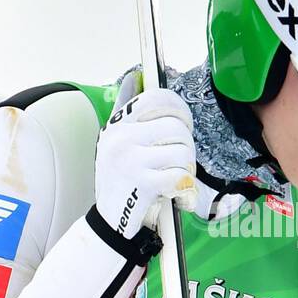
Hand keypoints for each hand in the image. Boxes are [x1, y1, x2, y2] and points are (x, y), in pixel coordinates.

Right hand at [95, 85, 195, 238]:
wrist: (109, 222)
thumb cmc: (119, 180)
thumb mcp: (115, 142)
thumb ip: (127, 111)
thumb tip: (136, 75)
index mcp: (118, 125)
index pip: (157, 99)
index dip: (179, 109)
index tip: (184, 124)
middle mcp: (122, 139)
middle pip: (178, 127)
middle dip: (187, 147)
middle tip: (181, 162)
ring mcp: (132, 161)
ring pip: (184, 154)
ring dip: (188, 171)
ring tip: (177, 181)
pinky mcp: (143, 185)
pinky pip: (182, 178)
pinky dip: (186, 192)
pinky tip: (178, 198)